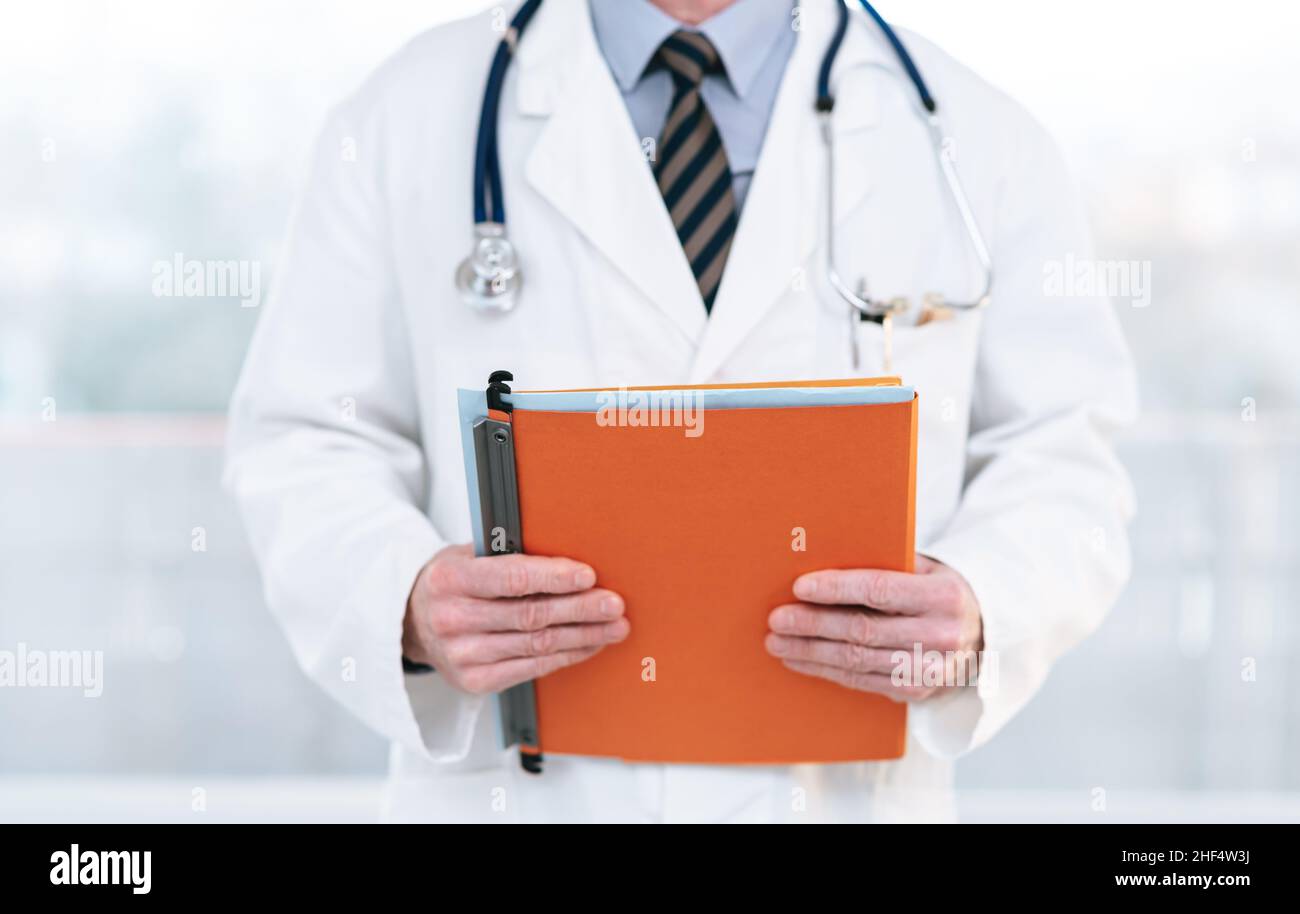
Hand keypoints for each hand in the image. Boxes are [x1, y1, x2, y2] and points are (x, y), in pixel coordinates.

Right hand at [403, 544, 628, 694]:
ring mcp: (463, 655)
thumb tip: (569, 562)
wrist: (412, 622)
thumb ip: (508, 556)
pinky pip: (533, 667)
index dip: (554, 578)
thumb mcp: (467, 556)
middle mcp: (453, 619)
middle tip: (613, 604)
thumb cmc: (451, 582)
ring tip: (612, 626)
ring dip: (583, 635)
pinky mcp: (475, 681)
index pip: (511, 578)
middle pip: (531, 615)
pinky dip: (567, 655)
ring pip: (538, 644)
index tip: (588, 576)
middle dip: (580, 609)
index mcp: (450, 579)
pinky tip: (588, 644)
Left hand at [765, 555, 981, 700]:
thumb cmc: (938, 589)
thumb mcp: (924, 568)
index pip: (879, 591)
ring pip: (857, 661)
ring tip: (778, 641)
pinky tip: (800, 659)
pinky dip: (826, 670)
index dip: (836, 589)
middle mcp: (941, 636)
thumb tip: (821, 558)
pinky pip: (862, 681)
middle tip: (776, 620)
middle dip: (813, 625)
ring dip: (811, 652)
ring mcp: (931, 670)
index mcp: (944, 596)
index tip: (799, 587)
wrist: (982, 630)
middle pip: (862, 631)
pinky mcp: (918, 692)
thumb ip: (885, 564)